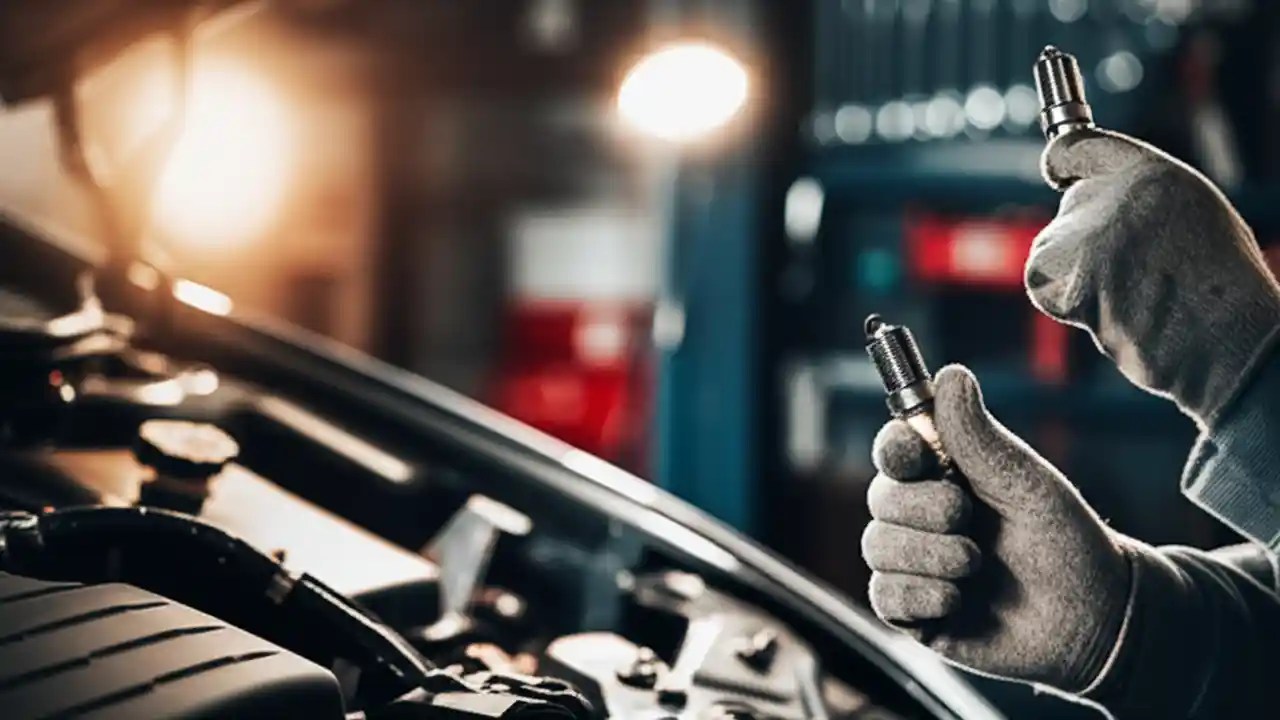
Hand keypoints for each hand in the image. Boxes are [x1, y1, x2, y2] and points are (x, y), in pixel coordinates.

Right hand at [861, 365, 1131, 691]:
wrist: (1094, 616)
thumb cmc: (1063, 538)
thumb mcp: (1023, 481)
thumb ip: (979, 436)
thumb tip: (950, 374)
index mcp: (943, 477)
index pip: (893, 451)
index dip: (896, 449)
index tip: (917, 454)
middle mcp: (921, 517)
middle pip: (879, 498)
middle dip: (922, 508)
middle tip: (967, 517)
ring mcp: (915, 564)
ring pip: (878, 547)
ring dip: (927, 554)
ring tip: (975, 565)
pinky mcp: (914, 612)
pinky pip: (884, 596)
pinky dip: (918, 593)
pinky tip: (957, 599)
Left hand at [1029, 129, 1279, 424]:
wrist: (1224, 340)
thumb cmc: (1216, 289)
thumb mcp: (1189, 218)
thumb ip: (1138, 199)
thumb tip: (1089, 190)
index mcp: (1154, 172)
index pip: (1080, 147)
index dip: (1065, 161)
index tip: (1057, 170)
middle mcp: (1117, 191)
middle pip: (1070, 210)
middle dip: (1083, 243)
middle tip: (1124, 277)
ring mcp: (1091, 230)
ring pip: (1051, 248)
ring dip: (1073, 276)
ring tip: (1127, 298)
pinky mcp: (1069, 272)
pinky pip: (1043, 286)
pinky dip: (1065, 304)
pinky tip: (1110, 313)